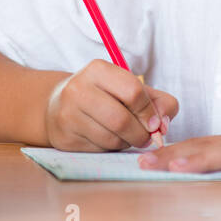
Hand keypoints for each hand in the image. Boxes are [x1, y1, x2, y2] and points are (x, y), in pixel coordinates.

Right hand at [45, 59, 179, 151]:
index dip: (150, 111)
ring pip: (111, 138)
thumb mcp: (131, 89)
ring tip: (126, 136)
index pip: (133, 91)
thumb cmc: (105, 96)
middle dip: (141, 134)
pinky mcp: (65, 137)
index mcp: (98, 69)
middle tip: (146, 138)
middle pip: (122, 119)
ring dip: (127, 143)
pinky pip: (99, 150)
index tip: (155, 123)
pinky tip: (108, 139)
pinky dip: (111, 149)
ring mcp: (68, 114)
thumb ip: (158, 101)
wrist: (58, 106)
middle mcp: (78, 89)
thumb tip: (163, 126)